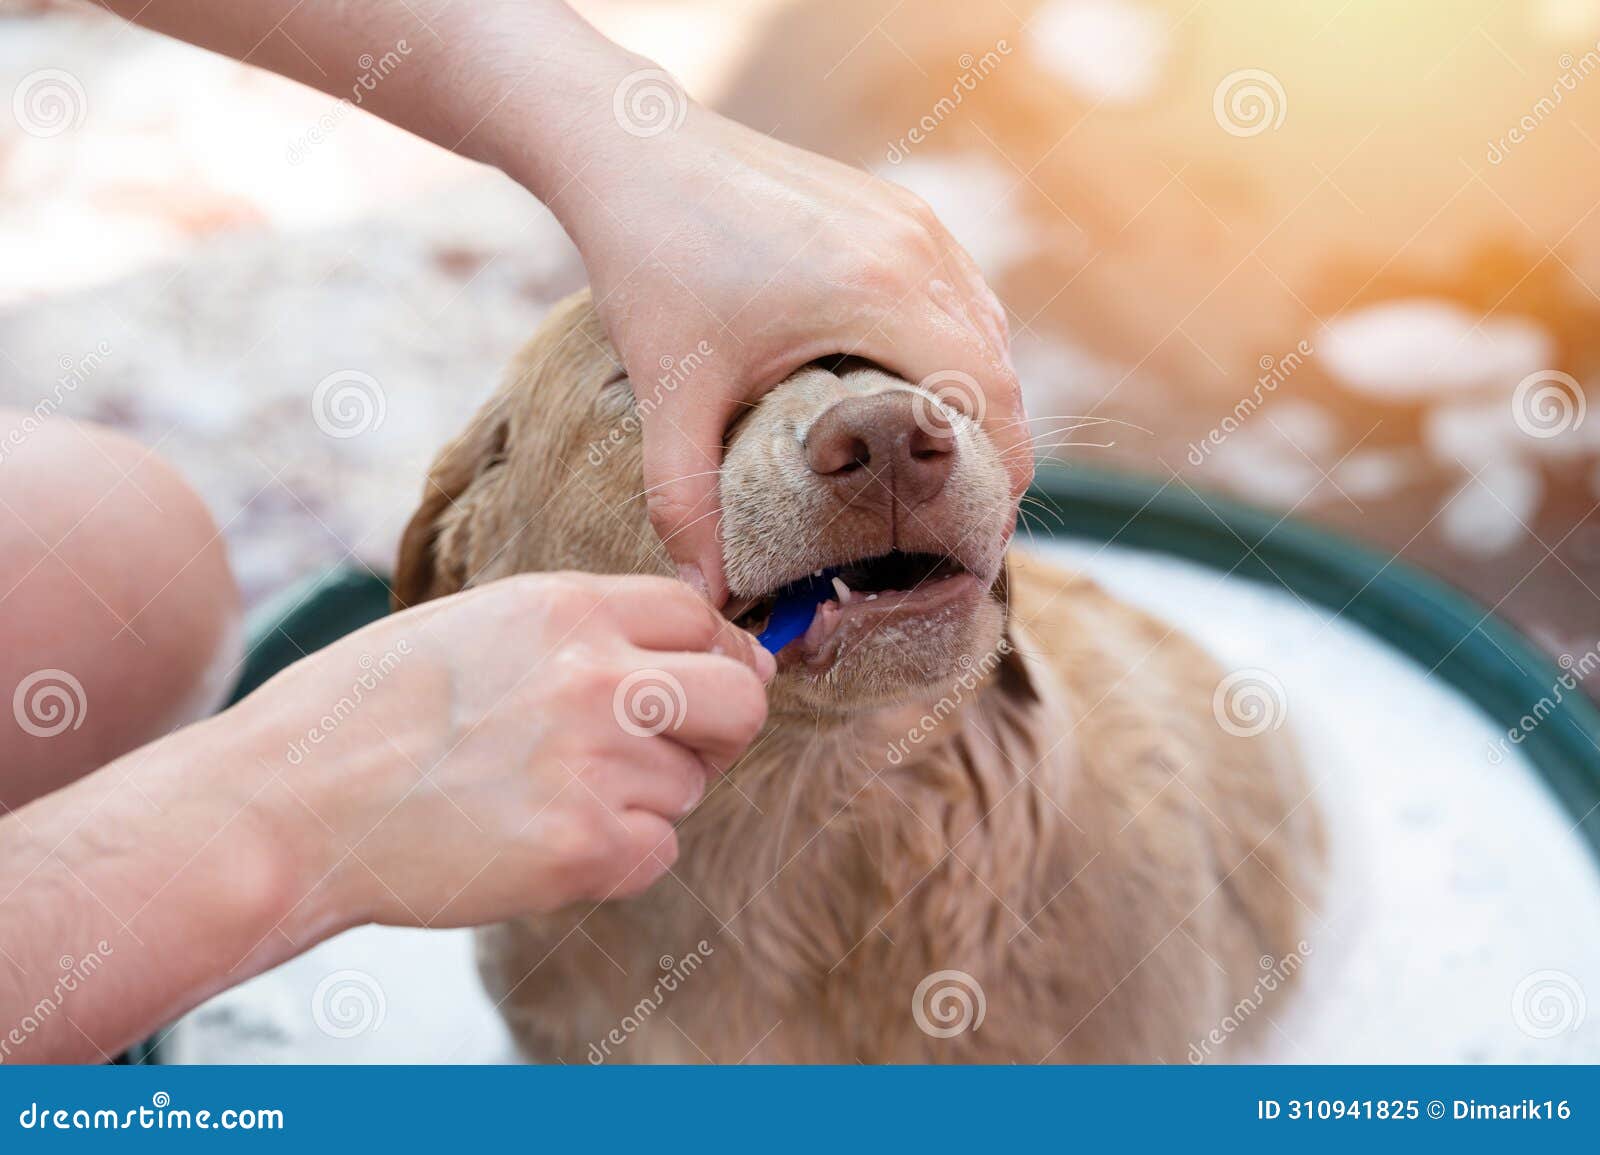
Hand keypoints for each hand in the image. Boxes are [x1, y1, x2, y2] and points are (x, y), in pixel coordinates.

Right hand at [241, 573, 772, 930]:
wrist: (285, 805)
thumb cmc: (366, 711)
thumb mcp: (478, 625)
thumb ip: (582, 629)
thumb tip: (692, 644)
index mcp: (567, 609)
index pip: (702, 618)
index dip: (714, 655)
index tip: (702, 682)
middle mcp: (597, 678)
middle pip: (741, 699)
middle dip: (721, 726)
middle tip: (673, 747)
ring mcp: (596, 766)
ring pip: (690, 786)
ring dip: (644, 797)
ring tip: (546, 794)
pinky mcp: (585, 850)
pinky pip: (659, 851)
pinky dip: (619, 856)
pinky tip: (544, 841)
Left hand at [541, 105, 1029, 603]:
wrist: (632, 150)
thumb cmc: (651, 261)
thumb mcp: (669, 393)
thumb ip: (685, 502)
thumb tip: (705, 598)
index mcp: (879, 292)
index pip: (989, 399)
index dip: (1002, 476)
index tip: (978, 535)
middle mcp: (915, 249)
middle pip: (998, 369)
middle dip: (992, 448)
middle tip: (955, 516)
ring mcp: (911, 220)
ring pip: (985, 325)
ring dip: (976, 396)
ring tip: (938, 462)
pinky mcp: (895, 208)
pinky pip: (957, 289)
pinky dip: (954, 345)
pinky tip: (912, 388)